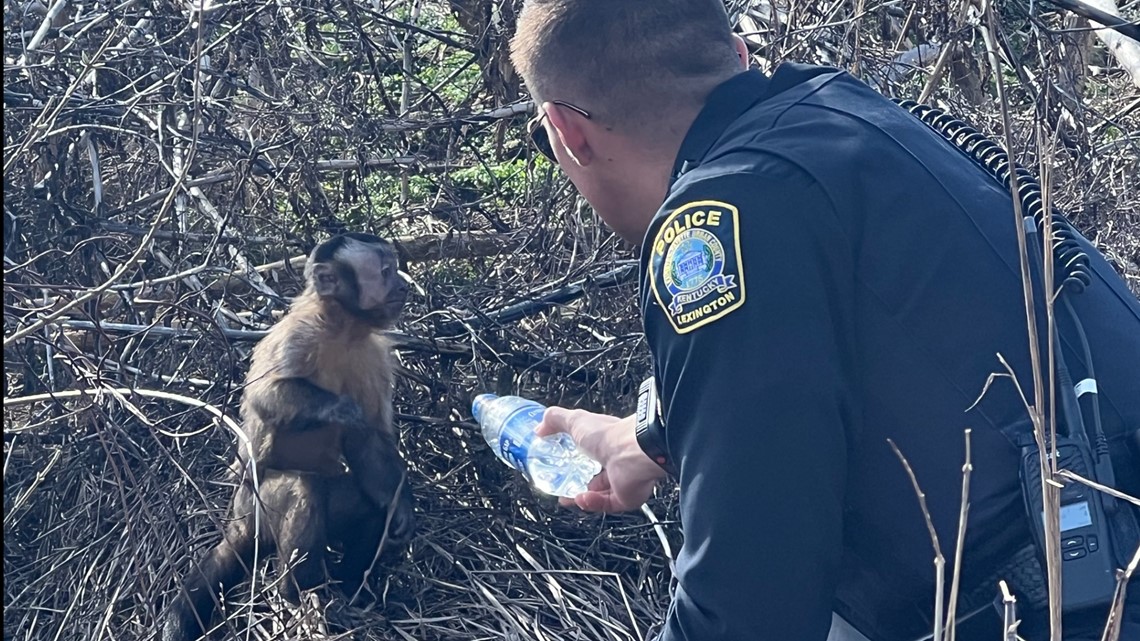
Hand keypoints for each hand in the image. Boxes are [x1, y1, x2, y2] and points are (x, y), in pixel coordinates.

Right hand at [535, 408, 667, 512]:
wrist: (632, 453)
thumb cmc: (609, 435)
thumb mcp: (575, 420)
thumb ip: (555, 420)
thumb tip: (540, 427)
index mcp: (607, 441)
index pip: (592, 450)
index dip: (577, 458)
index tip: (561, 463)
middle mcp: (618, 460)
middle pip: (598, 476)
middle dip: (579, 483)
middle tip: (562, 488)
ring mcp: (623, 479)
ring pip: (602, 494)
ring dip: (583, 497)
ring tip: (567, 498)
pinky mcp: (626, 497)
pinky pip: (607, 505)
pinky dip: (592, 503)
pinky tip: (581, 499)